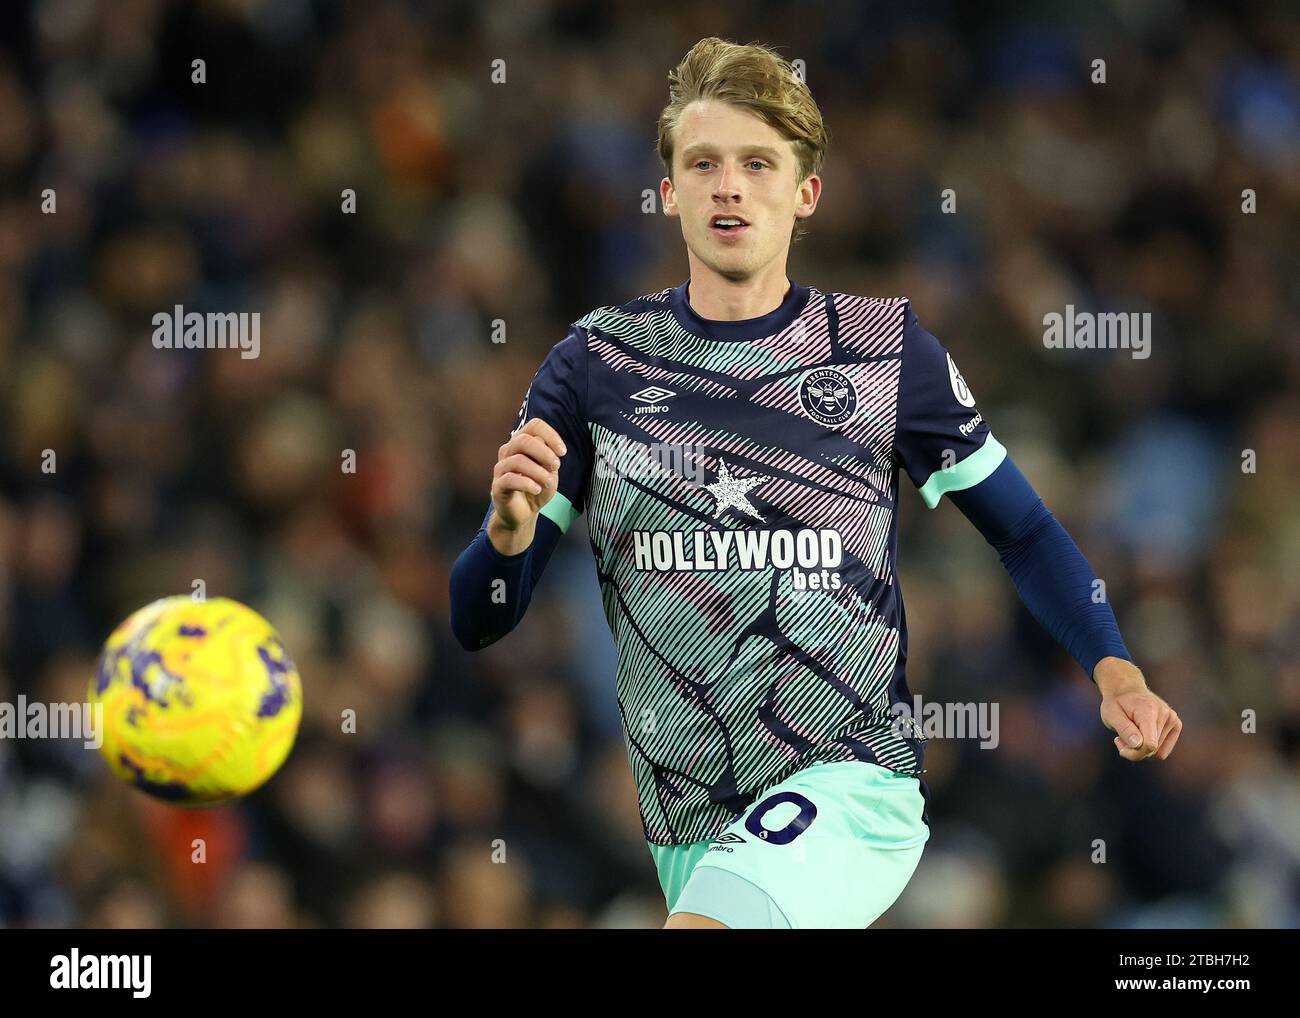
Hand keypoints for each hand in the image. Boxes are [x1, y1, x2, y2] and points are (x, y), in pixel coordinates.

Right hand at [488, 418, 566, 554]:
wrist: (525, 513)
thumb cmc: (537, 487)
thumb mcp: (549, 471)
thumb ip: (549, 456)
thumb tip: (547, 446)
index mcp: (522, 443)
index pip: (534, 426)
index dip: (550, 435)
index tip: (563, 452)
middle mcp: (508, 451)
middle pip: (523, 440)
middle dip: (544, 453)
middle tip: (556, 467)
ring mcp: (501, 468)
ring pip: (517, 460)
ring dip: (538, 472)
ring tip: (547, 482)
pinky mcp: (497, 486)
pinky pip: (510, 479)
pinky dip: (527, 483)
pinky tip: (537, 489)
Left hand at [1094, 657, 1181, 760]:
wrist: (1127, 689)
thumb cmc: (1117, 703)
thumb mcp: (1111, 714)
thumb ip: (1124, 729)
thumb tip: (1138, 744)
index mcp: (1149, 711)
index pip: (1150, 745)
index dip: (1134, 753)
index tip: (1120, 746)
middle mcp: (1165, 714)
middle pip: (1152, 750)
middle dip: (1134, 750)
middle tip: (1120, 738)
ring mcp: (1173, 719)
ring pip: (1157, 752)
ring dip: (1141, 749)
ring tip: (1129, 734)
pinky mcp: (1176, 724)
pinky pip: (1163, 750)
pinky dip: (1151, 748)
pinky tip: (1140, 736)